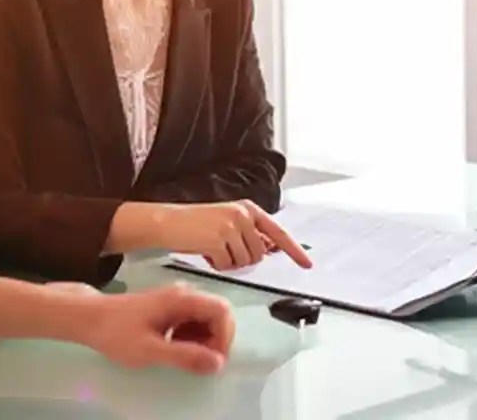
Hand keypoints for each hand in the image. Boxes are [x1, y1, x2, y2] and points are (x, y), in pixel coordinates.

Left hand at [83, 283, 235, 374]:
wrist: (88, 317)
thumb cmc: (116, 332)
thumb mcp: (150, 350)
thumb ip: (185, 356)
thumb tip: (218, 363)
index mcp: (182, 299)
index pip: (222, 311)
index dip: (224, 337)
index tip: (212, 360)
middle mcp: (184, 294)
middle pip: (216, 314)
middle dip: (213, 340)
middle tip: (197, 362)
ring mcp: (176, 299)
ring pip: (205, 319)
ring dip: (201, 340)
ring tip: (180, 355)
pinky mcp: (169, 307)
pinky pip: (192, 321)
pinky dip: (190, 337)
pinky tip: (172, 347)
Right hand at [162, 200, 311, 270]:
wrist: (169, 222)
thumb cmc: (197, 224)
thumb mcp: (228, 222)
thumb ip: (250, 233)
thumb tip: (267, 251)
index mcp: (249, 209)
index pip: (278, 232)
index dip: (294, 250)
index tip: (307, 264)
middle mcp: (243, 215)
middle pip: (258, 254)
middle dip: (242, 258)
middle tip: (223, 249)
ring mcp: (231, 227)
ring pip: (244, 262)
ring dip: (228, 262)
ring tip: (212, 248)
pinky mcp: (218, 240)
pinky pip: (226, 265)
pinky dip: (216, 265)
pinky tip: (205, 252)